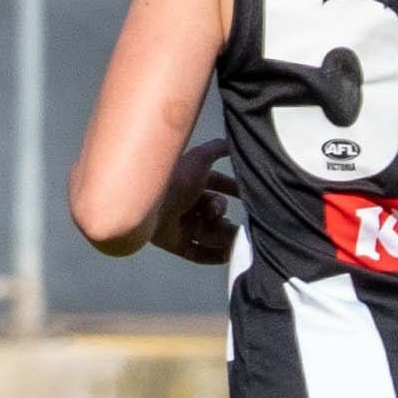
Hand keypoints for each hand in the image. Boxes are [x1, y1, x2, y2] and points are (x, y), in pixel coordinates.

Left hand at [150, 141, 235, 266]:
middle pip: (213, 210)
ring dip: (224, 234)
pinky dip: (214, 255)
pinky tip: (229, 255)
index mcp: (190, 181)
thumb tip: (233, 142)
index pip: (217, 184)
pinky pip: (197, 253)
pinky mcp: (174, 243)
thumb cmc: (175, 178)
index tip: (249, 193)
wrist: (147, 202)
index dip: (233, 188)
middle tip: (233, 217)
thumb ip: (218, 149)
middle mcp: (185, 202)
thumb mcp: (200, 158)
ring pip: (208, 231)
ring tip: (231, 234)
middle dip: (224, 212)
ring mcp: (179, 223)